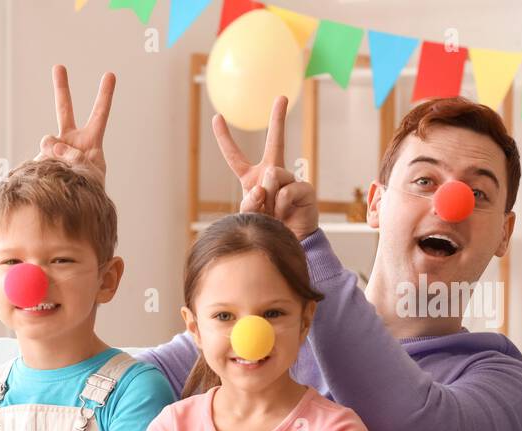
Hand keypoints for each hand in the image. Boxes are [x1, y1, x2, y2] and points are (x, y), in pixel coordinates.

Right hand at [34, 65, 115, 183]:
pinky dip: (43, 166)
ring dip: (55, 153)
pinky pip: (40, 157)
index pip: (99, 115)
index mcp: (90, 142)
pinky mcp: (39, 161)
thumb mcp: (90, 173)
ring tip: (59, 169)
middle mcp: (70, 141)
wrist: (70, 209)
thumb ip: (75, 156)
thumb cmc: (87, 193)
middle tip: (59, 66)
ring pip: (48, 140)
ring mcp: (53, 151)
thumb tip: (54, 146)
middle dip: (61, 87)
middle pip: (65, 109)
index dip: (105, 95)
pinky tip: (46, 175)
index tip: (110, 74)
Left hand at [212, 95, 319, 240]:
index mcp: (253, 178)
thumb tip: (265, 184)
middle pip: (274, 143)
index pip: (235, 157)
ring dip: (269, 199)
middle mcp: (272, 173)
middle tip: (281, 97)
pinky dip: (281, 206)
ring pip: (274, 177)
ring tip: (274, 213)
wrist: (291, 242)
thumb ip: (250, 201)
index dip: (224, 138)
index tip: (217, 117)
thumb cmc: (268, 227)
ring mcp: (290, 179)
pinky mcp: (304, 189)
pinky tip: (286, 213)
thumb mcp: (251, 215)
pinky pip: (286, 192)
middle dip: (278, 119)